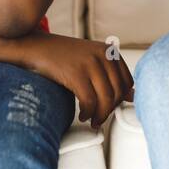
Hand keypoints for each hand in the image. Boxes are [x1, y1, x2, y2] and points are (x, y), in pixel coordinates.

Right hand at [8, 31, 133, 129]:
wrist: (35, 48)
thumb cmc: (63, 58)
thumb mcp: (91, 61)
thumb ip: (110, 76)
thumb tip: (132, 96)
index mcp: (109, 52)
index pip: (128, 81)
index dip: (120, 99)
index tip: (110, 108)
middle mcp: (102, 55)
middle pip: (117, 92)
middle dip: (110, 110)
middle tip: (99, 119)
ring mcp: (89, 63)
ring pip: (106, 99)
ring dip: (100, 115)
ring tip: (92, 120)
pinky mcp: (75, 73)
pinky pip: (90, 101)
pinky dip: (88, 113)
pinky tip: (82, 115)